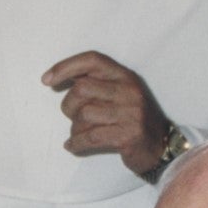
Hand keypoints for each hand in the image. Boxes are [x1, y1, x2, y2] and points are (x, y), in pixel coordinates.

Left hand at [43, 51, 171, 175]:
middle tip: (71, 116)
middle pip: (82, 89)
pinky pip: (90, 137)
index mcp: (125, 76)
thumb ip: (96, 84)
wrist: (160, 147)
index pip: (92, 60)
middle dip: (68, 105)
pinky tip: (72, 146)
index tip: (46, 80)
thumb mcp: (119, 94)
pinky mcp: (128, 136)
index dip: (66, 67)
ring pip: (84, 115)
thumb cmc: (131, 119)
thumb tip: (58, 78)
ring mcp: (130, 113)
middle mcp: (129, 91)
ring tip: (79, 134)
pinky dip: (76, 143)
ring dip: (74, 128)